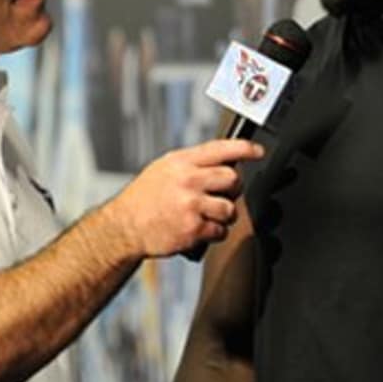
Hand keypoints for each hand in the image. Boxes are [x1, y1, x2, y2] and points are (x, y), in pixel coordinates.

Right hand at [112, 139, 263, 256]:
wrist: (124, 227)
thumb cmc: (144, 198)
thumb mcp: (163, 169)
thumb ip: (192, 163)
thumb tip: (224, 161)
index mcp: (181, 162)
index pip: (221, 149)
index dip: (245, 149)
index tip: (258, 151)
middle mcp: (188, 180)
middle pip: (232, 179)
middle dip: (232, 189)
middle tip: (222, 194)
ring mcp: (191, 205)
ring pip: (230, 208)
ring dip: (223, 215)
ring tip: (206, 215)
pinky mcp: (193, 229)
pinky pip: (220, 231)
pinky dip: (214, 233)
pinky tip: (199, 228)